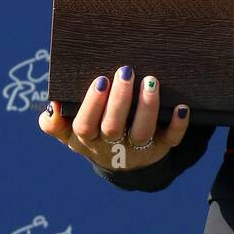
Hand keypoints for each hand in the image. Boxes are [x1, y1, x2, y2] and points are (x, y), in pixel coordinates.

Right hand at [39, 66, 190, 172]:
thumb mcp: (70, 133)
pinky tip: (181, 107)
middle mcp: (111, 146)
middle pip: (113, 127)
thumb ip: (55, 123)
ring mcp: (137, 148)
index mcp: (85, 139)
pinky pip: (171, 139)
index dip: (92, 105)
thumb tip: (52, 106)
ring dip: (147, 106)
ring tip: (150, 81)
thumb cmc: (94, 134)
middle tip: (125, 71)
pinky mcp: (160, 148)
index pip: (84, 126)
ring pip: (142, 131)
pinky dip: (177, 125)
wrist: (125, 162)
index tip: (100, 81)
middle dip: (119, 100)